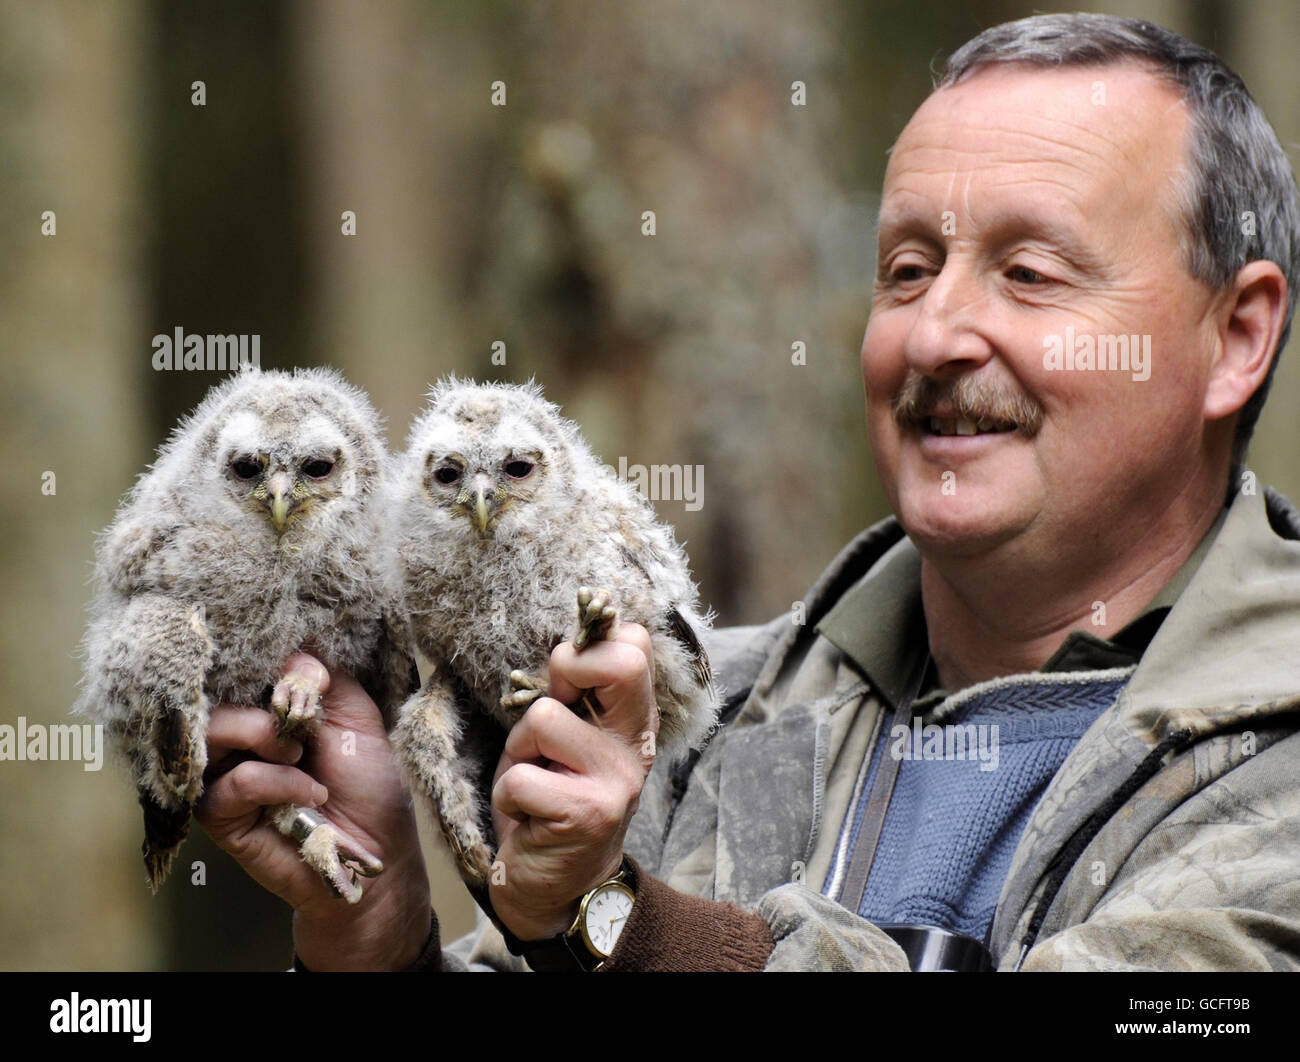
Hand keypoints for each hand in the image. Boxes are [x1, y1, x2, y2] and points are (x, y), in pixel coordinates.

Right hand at [193, 652, 431, 969]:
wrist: (377, 856)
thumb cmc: (369, 789)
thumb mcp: (359, 721)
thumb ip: (329, 681)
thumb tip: (297, 651)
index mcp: (269, 712)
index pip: (243, 671)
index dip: (269, 664)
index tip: (307, 674)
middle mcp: (240, 741)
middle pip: (215, 695)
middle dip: (262, 700)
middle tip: (301, 723)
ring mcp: (225, 778)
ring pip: (211, 733)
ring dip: (261, 734)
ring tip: (300, 754)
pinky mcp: (222, 818)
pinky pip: (232, 782)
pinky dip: (275, 781)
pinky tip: (309, 794)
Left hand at [489, 623, 658, 940]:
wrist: (558, 884)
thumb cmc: (552, 795)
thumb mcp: (567, 735)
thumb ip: (575, 692)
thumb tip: (569, 641)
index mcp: (634, 719)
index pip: (634, 644)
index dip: (588, 646)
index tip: (567, 681)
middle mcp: (636, 746)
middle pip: (618, 663)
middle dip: (564, 671)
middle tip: (549, 717)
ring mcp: (616, 781)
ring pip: (543, 719)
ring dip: (518, 750)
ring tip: (535, 778)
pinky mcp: (585, 814)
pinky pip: (519, 777)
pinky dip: (507, 795)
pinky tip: (528, 816)